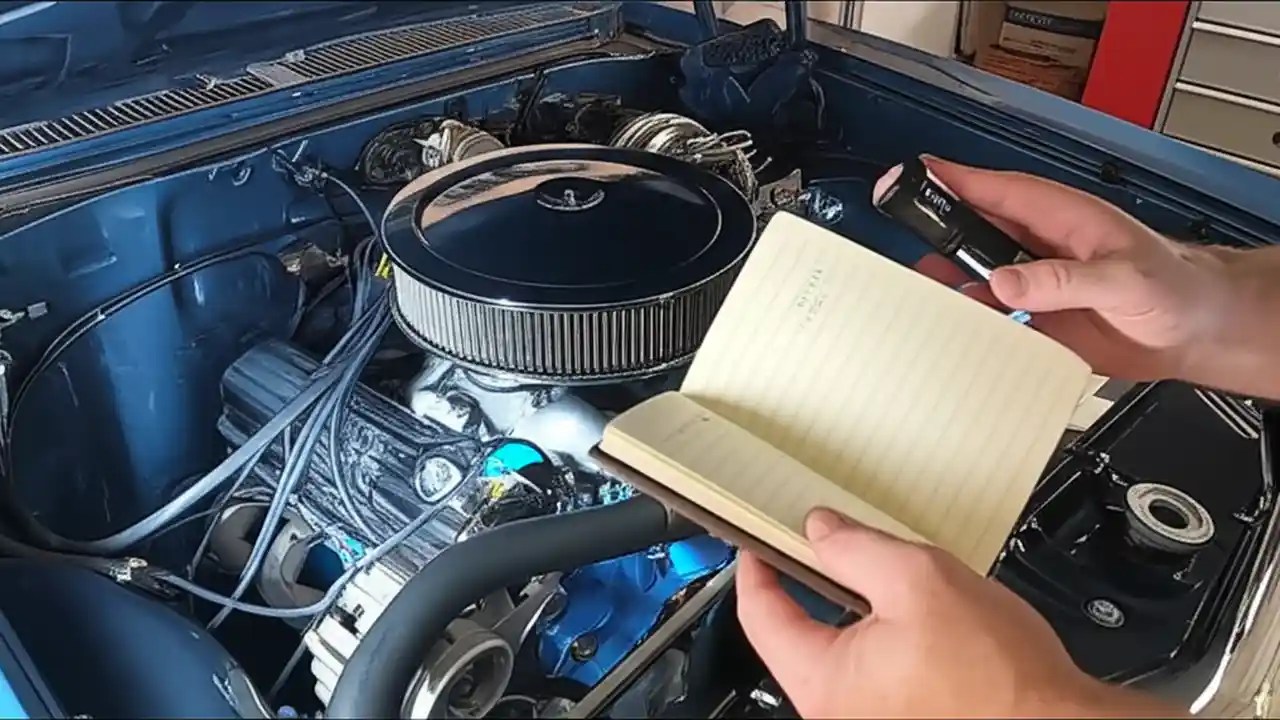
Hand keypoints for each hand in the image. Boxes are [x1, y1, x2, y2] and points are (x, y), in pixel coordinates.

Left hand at [736, 509, 1184, 718]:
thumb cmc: (999, 676)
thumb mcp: (919, 580)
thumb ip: (856, 548)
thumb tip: (819, 528)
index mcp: (823, 680)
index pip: (759, 614)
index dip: (755, 565)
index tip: (758, 537)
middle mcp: (834, 710)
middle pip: (796, 632)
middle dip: (812, 580)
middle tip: (830, 540)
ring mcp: (866, 717)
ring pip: (836, 648)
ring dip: (850, 606)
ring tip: (883, 572)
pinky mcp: (900, 717)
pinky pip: (869, 668)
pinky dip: (878, 633)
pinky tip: (911, 611)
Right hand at [890, 157, 1237, 384]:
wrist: (1197, 333)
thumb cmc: (1177, 289)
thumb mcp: (1123, 278)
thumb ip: (1064, 280)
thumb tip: (1008, 281)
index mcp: (1061, 218)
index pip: (996, 189)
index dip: (952, 179)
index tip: (913, 174)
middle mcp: (1040, 248)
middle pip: (975, 231)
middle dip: (934, 232)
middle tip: (898, 233)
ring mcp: (1035, 284)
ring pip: (976, 278)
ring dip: (947, 285)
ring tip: (914, 291)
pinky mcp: (1036, 320)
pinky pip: (991, 319)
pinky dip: (969, 326)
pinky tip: (952, 333)